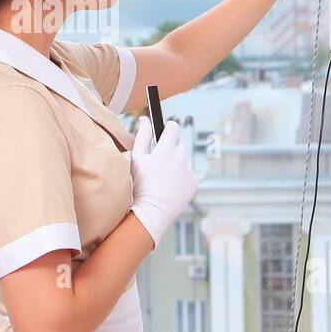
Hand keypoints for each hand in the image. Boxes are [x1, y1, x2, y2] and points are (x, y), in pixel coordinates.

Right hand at [128, 117, 197, 250]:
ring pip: (183, 159)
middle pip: (180, 142)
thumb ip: (142, 136)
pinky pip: (188, 174)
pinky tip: (170, 186)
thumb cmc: (138, 186)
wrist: (150, 213)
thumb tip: (144, 119)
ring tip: (163, 176)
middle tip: (160, 158)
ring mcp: (189, 172)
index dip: (168, 127)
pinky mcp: (194, 184)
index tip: (165, 131)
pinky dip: (181, 177)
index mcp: (166, 151)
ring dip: (176, 163)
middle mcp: (180, 159)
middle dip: (172, 146)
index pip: (173, 127)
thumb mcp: (136, 159)